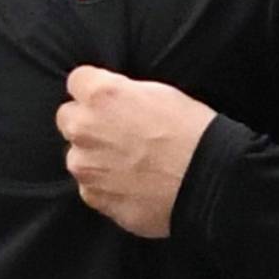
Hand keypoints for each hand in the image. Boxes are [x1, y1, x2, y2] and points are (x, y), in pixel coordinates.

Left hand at [55, 66, 217, 238]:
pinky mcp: (94, 197)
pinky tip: (133, 185)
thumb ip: (121, 93)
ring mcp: (86, 166)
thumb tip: (108, 98)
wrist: (210, 182)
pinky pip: (90, 187)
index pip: (76, 81)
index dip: (94, 90)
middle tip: (119, 133)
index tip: (109, 99)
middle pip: (68, 118)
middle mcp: (84, 128)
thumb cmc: (193, 132)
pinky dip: (105, 186)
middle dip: (87, 122)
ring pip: (77, 156)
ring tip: (131, 164)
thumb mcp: (160, 93)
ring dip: (95, 157)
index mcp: (101, 96)